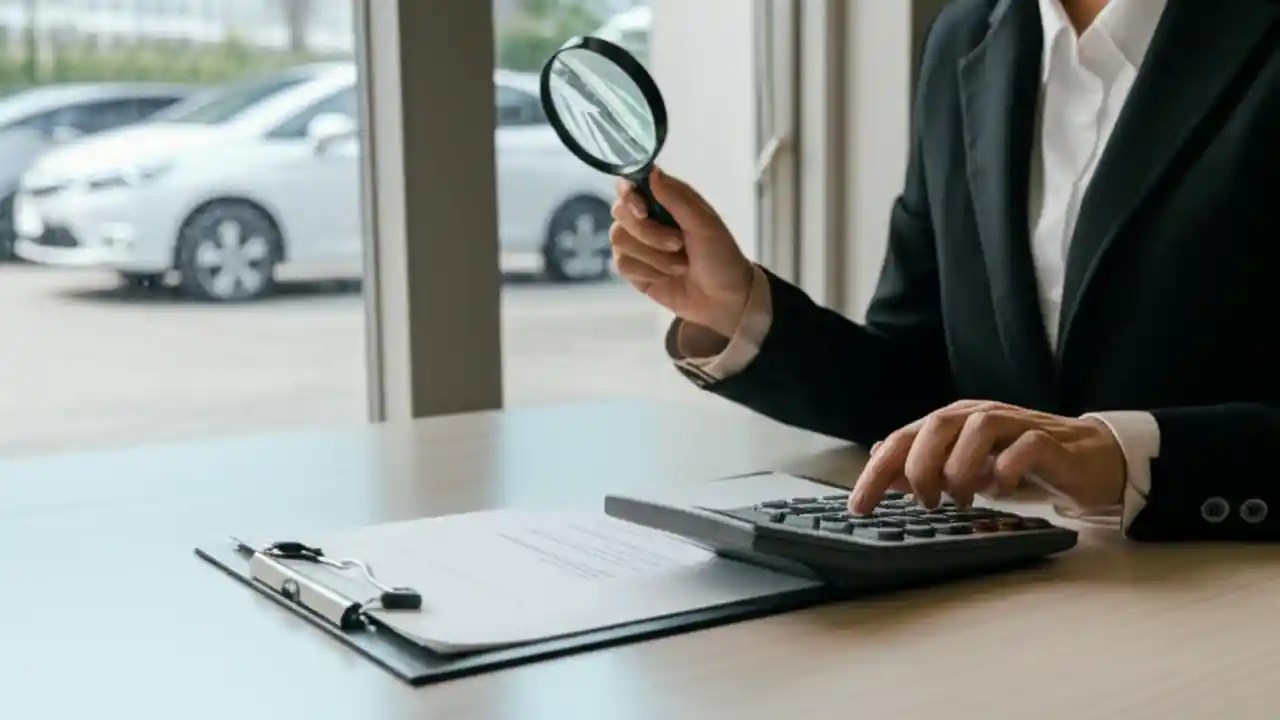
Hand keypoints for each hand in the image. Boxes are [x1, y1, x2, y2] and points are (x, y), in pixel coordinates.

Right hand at [610, 167, 753, 336]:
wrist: (724, 300)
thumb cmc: (720, 256)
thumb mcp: (705, 224)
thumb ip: (677, 198)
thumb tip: (652, 171)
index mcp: (665, 200)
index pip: (630, 185)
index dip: (629, 195)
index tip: (644, 211)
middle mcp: (647, 218)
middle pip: (620, 213)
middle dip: (649, 233)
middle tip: (679, 245)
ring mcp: (638, 244)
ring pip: (620, 240)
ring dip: (653, 256)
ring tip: (680, 265)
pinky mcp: (633, 270)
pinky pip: (622, 264)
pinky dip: (648, 271)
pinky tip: (667, 277)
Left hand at [849, 400, 1126, 513]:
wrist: (1087, 460)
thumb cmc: (1018, 464)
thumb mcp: (964, 469)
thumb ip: (923, 466)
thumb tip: (880, 466)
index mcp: (954, 422)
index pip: (904, 438)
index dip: (877, 471)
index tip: (859, 507)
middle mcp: (980, 416)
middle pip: (936, 425)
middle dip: (920, 467)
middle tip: (926, 502)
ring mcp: (1015, 424)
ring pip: (977, 428)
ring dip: (961, 467)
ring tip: (961, 499)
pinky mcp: (1049, 441)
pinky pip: (1025, 445)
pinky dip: (1007, 467)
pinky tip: (1001, 488)